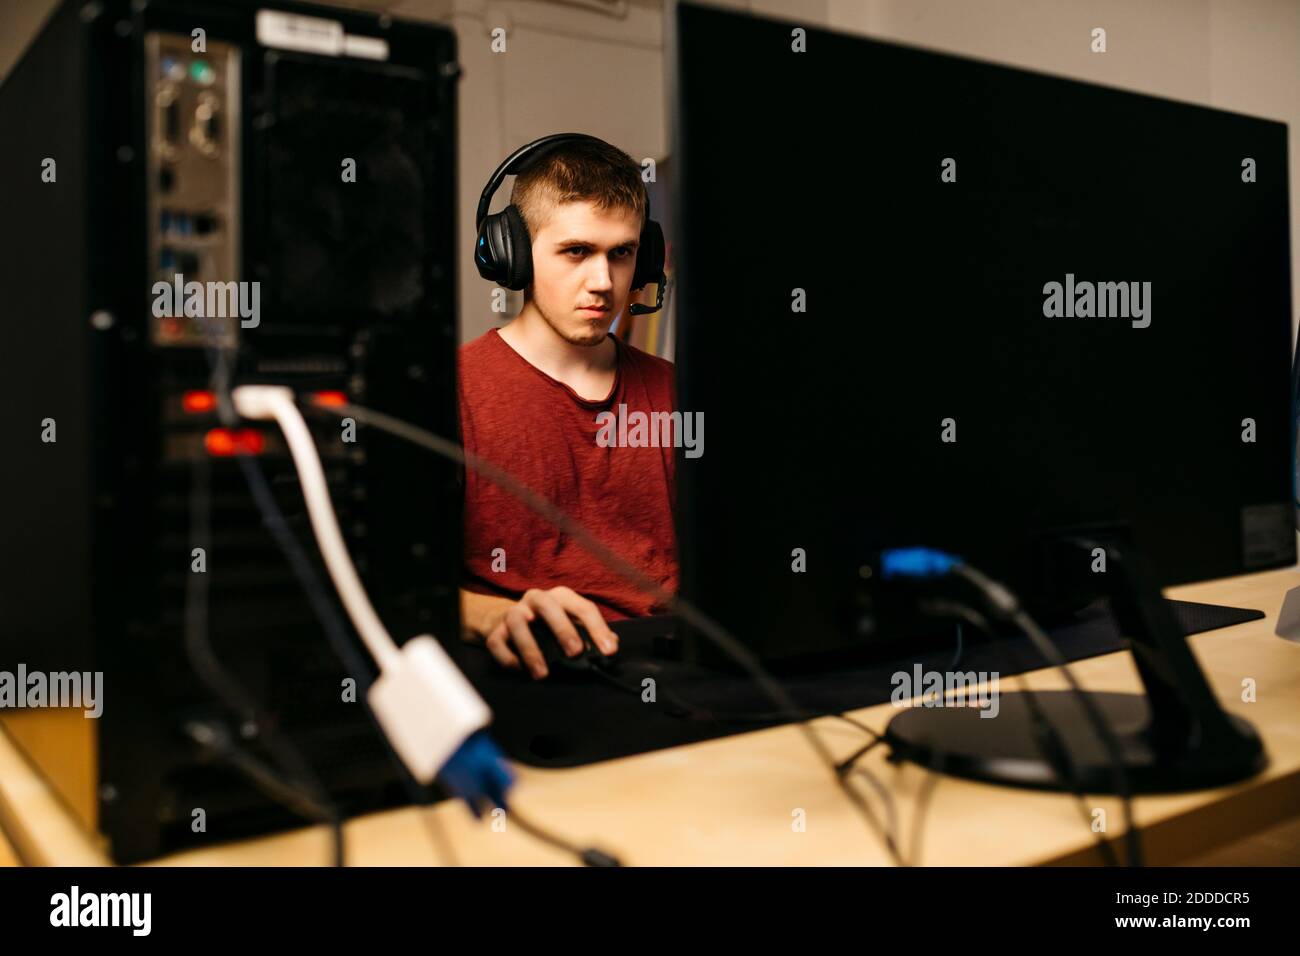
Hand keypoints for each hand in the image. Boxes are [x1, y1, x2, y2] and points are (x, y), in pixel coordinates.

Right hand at [462, 587, 618, 678]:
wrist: (508, 620)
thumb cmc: (548, 624)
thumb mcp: (571, 622)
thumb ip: (591, 632)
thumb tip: (612, 644)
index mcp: (560, 597)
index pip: (582, 607)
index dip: (598, 628)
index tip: (609, 651)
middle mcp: (535, 600)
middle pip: (548, 606)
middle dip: (563, 628)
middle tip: (575, 653)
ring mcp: (513, 613)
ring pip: (518, 623)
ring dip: (531, 649)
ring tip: (542, 674)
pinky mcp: (495, 631)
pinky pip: (497, 642)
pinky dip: (507, 657)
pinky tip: (519, 669)